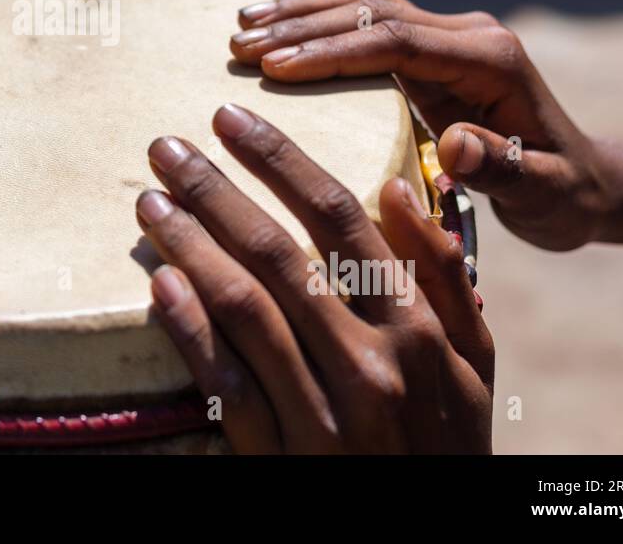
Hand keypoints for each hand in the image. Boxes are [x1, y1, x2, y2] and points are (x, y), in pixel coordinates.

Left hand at [137, 105, 493, 452]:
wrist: (431, 536)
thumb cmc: (445, 441)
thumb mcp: (473, 364)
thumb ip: (441, 275)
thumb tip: (398, 186)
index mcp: (418, 329)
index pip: (338, 218)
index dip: (278, 161)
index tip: (229, 120)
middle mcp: (370, 364)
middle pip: (277, 252)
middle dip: (214, 189)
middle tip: (164, 147)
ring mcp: (322, 415)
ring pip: (243, 307)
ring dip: (189, 245)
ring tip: (149, 203)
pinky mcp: (280, 460)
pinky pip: (225, 385)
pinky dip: (189, 329)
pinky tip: (159, 283)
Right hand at [229, 0, 611, 250]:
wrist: (584, 180)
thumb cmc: (562, 196)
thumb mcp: (544, 194)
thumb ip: (504, 170)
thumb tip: (458, 145)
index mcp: (489, 59)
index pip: (396, 42)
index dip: (332, 51)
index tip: (274, 68)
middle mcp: (468, 33)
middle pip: (372, 13)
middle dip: (301, 28)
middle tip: (239, 47)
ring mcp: (450, 34)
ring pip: (366, 4)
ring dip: (302, 12)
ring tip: (243, 24)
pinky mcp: (434, 44)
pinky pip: (372, 14)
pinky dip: (325, 5)